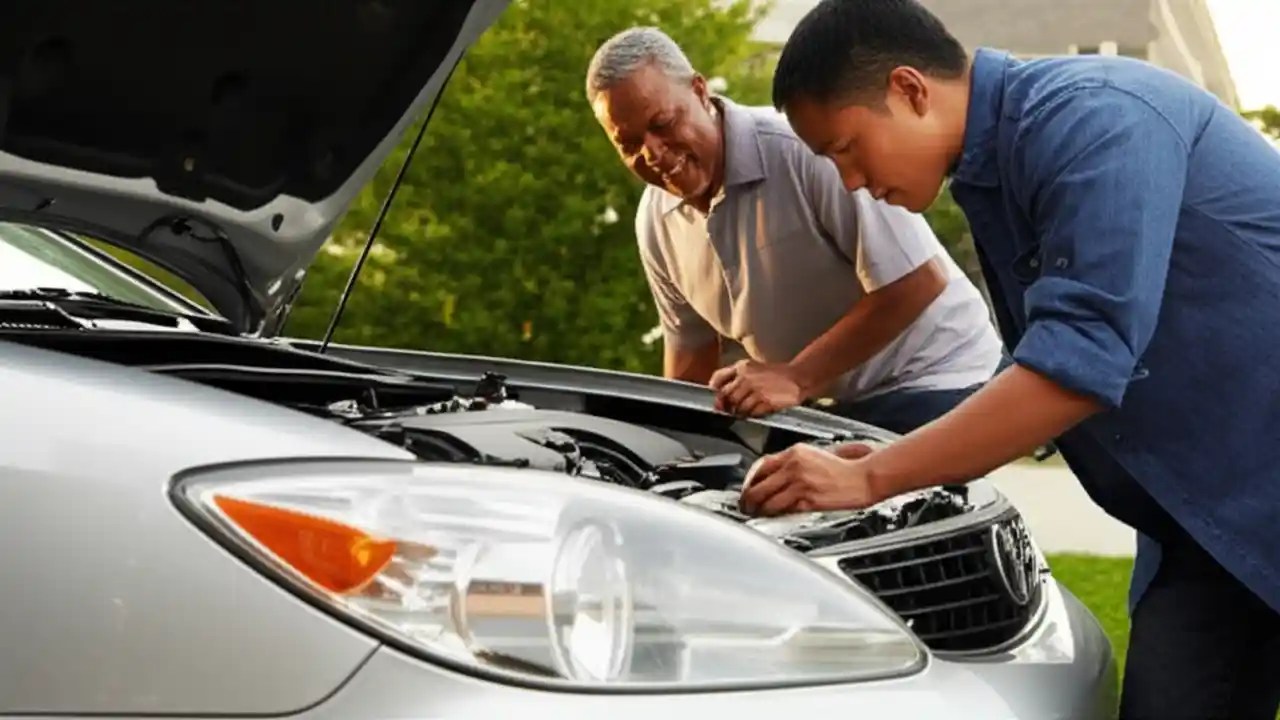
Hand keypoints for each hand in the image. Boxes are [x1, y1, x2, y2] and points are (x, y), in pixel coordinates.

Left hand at [709, 360, 805, 416]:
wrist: (797, 377)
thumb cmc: (774, 374)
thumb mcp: (752, 368)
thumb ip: (734, 376)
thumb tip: (716, 391)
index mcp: (742, 367)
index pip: (718, 379)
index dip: (715, 391)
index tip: (716, 398)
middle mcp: (747, 377)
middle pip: (726, 397)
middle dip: (727, 405)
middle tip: (732, 409)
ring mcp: (757, 390)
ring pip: (738, 407)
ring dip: (741, 412)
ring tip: (747, 411)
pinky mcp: (766, 402)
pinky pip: (752, 413)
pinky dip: (752, 415)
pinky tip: (757, 411)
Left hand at [739, 443, 883, 516]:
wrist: (864, 477)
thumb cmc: (843, 470)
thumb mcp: (813, 457)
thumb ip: (792, 464)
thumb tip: (772, 478)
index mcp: (794, 452)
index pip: (761, 465)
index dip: (749, 480)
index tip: (746, 489)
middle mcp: (794, 465)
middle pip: (759, 485)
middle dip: (748, 499)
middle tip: (745, 506)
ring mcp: (800, 482)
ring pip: (768, 500)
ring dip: (758, 510)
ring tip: (755, 514)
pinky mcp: (808, 499)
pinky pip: (783, 509)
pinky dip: (775, 515)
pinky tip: (772, 517)